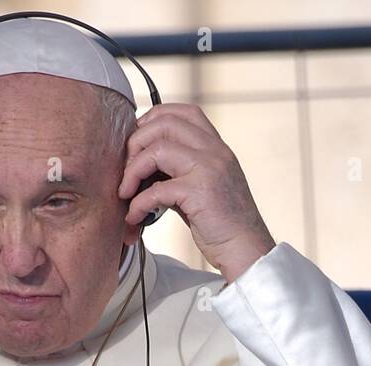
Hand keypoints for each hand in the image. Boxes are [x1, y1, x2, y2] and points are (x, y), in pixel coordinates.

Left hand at [119, 104, 274, 283]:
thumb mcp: (204, 186)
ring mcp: (209, 169)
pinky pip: (156, 190)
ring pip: (157, 150)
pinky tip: (134, 218)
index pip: (184, 112)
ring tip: (125, 193)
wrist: (246, 248)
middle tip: (126, 170)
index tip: (138, 142)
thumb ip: (181, 170)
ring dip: (132, 172)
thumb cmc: (221, 222)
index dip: (154, 118)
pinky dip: (138, 205)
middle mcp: (215, 151)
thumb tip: (142, 164)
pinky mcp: (200, 192)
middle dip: (136, 143)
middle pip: (165, 123)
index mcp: (217, 147)